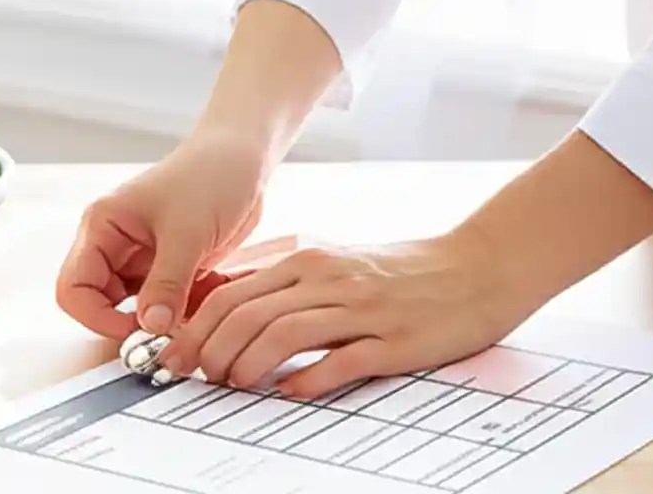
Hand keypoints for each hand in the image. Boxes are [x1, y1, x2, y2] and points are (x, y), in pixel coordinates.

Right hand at [55, 132, 268, 340]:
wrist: (243, 160)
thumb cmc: (210, 175)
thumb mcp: (189, 232)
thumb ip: (167, 282)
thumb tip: (151, 326)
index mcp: (102, 226)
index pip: (74, 288)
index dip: (97, 317)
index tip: (135, 331)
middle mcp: (113, 245)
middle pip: (98, 303)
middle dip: (128, 322)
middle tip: (165, 331)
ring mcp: (139, 259)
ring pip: (132, 308)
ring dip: (158, 319)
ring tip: (190, 312)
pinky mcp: (165, 268)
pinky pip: (162, 304)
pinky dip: (181, 311)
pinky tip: (204, 297)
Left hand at [158, 229, 541, 398]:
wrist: (476, 267)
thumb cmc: (399, 271)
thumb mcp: (332, 262)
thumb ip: (284, 281)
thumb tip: (227, 301)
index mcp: (307, 261)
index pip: (231, 293)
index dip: (196, 327)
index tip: (176, 354)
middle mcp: (326, 281)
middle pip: (247, 313)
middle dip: (210, 348)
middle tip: (195, 376)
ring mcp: (359, 310)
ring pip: (283, 333)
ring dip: (248, 363)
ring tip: (233, 384)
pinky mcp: (392, 340)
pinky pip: (340, 360)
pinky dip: (307, 378)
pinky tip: (289, 391)